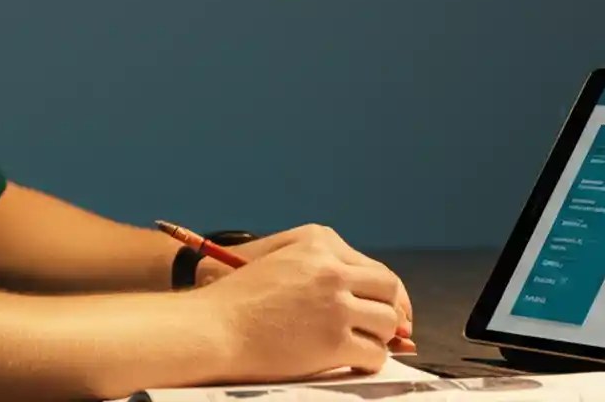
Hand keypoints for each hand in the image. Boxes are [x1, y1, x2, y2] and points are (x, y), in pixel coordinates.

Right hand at [191, 237, 404, 382]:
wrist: (213, 329)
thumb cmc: (238, 300)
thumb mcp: (277, 259)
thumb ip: (317, 265)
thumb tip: (361, 290)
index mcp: (319, 242)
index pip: (372, 267)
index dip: (386, 293)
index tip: (388, 308)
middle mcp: (331, 268)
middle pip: (388, 289)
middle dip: (391, 312)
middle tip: (386, 331)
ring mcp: (335, 304)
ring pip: (386, 322)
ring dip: (379, 337)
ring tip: (361, 346)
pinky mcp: (333, 340)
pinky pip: (374, 353)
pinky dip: (369, 360)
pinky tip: (354, 362)